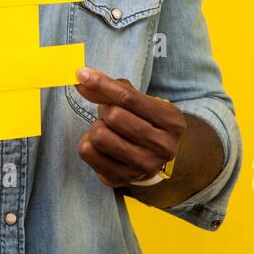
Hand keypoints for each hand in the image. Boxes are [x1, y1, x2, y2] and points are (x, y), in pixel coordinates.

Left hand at [73, 67, 185, 187]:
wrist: (155, 158)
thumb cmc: (144, 121)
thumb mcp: (141, 102)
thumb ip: (114, 88)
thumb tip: (83, 79)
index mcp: (171, 121)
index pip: (129, 98)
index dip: (102, 83)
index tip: (82, 74)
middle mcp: (162, 147)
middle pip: (114, 116)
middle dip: (104, 109)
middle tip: (109, 112)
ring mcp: (143, 166)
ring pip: (99, 136)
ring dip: (96, 126)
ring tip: (107, 129)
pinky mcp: (122, 179)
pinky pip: (88, 152)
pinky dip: (88, 142)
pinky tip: (101, 144)